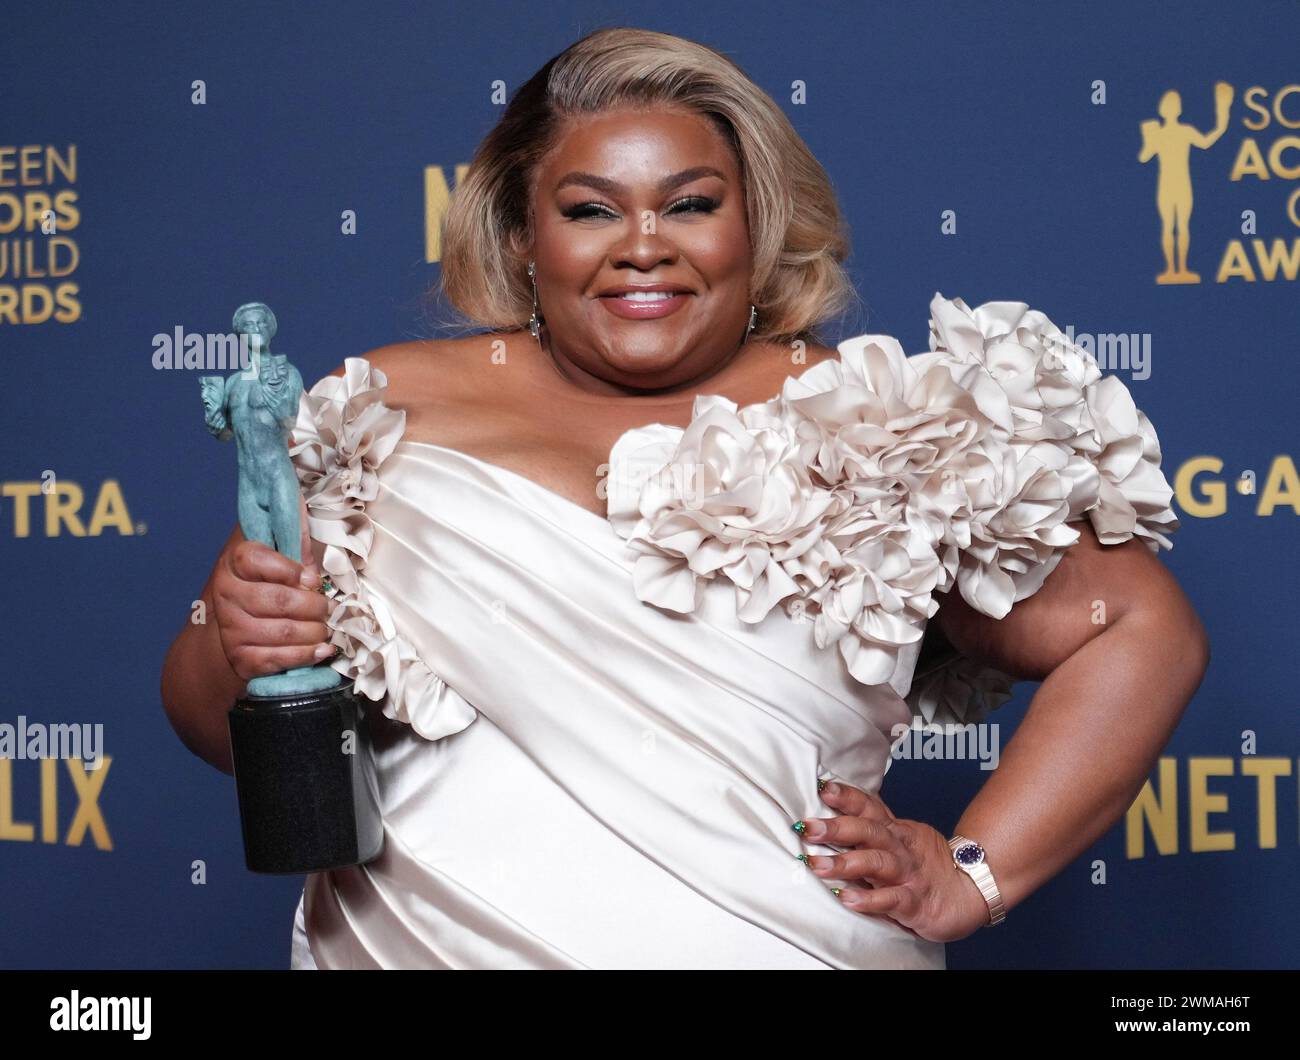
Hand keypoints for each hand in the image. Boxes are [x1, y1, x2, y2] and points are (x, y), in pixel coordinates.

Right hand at [211, 494, 335, 686]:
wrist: (229, 635)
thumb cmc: (263, 587)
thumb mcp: (275, 555)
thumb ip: (290, 532)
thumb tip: (300, 494)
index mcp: (235, 563)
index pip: (256, 558)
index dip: (290, 569)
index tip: (310, 577)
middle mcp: (228, 595)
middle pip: (281, 600)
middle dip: (315, 605)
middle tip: (325, 606)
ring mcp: (232, 629)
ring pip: (286, 631)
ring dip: (316, 631)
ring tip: (324, 627)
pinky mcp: (242, 658)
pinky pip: (281, 659)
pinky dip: (308, 655)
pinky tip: (320, 649)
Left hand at [797, 781, 990, 942]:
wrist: (972, 891)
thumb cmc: (929, 865)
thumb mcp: (902, 839)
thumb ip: (870, 830)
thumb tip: (828, 820)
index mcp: (895, 831)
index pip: (870, 807)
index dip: (847, 797)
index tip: (823, 788)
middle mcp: (900, 848)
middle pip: (869, 831)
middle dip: (837, 828)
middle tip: (808, 827)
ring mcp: (908, 874)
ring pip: (877, 863)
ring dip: (845, 863)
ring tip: (817, 865)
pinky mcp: (916, 902)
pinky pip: (891, 899)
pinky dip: (869, 899)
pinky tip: (848, 899)